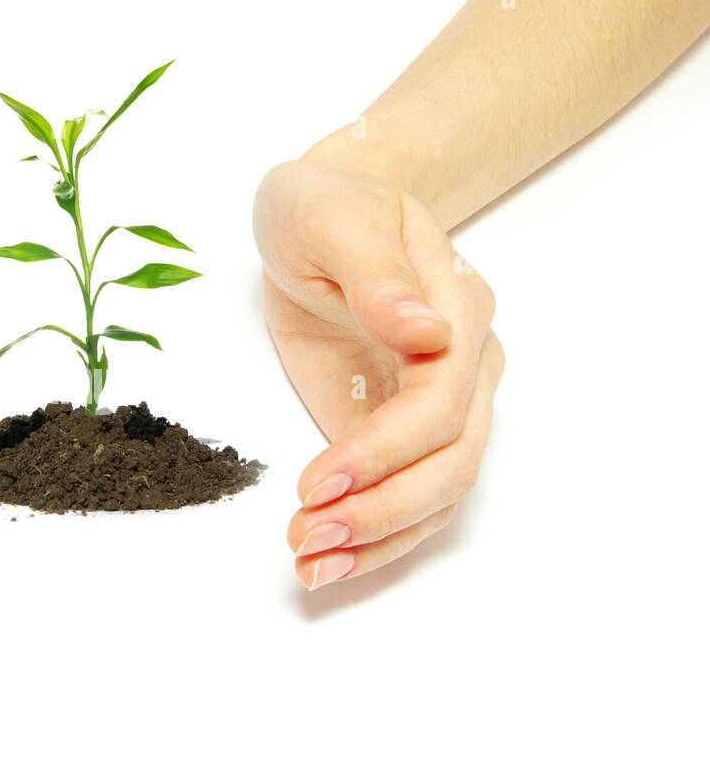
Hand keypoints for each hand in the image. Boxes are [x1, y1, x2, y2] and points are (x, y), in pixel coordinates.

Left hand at [253, 159, 502, 589]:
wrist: (323, 215)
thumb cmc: (326, 206)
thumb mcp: (332, 218)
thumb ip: (376, 274)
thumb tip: (424, 332)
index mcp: (457, 309)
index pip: (439, 402)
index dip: (383, 451)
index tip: (316, 482)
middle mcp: (466, 365)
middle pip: (450, 462)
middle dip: (380, 510)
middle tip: (306, 537)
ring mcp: (442, 404)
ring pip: (439, 494)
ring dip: (378, 540)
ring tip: (310, 566)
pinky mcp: (401, 431)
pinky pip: (408, 498)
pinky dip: (375, 540)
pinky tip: (327, 566)